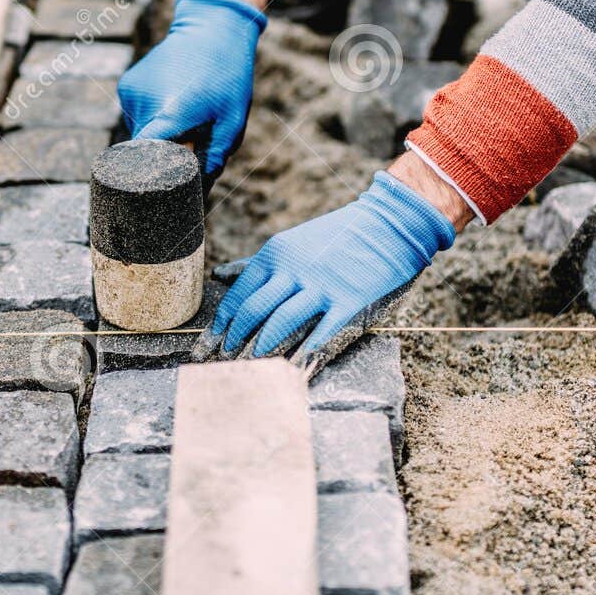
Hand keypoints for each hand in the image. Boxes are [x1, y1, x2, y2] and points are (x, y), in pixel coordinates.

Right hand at [117, 0, 266, 174]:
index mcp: (167, 114)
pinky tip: (171, 103)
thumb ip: (213, 159)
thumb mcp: (231, 122)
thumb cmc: (227, 77)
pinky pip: (136, 116)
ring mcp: (131, 94)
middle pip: (143, 152)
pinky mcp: (127, 86)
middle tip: (187, 147)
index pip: (145, 161)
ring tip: (183, 118)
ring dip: (158, 136)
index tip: (165, 186)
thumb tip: (199, 192)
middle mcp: (142, 104)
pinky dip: (152, 119)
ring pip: (138, 134)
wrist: (211, 29)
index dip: (153, 177)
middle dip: (163, 156)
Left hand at [198, 171, 455, 367]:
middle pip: (254, 312)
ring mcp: (321, 286)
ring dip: (263, 349)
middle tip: (223, 362)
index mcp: (276, 255)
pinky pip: (322, 333)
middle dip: (235, 341)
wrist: (387, 225)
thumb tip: (220, 276)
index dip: (221, 324)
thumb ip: (256, 263)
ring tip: (252, 368)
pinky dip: (305, 353)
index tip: (208, 346)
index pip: (239, 295)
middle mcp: (294, 270)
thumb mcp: (291, 243)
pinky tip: (293, 369)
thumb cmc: (335, 237)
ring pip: (282, 323)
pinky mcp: (349, 301)